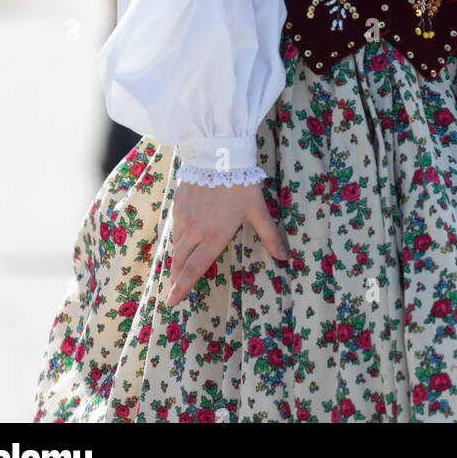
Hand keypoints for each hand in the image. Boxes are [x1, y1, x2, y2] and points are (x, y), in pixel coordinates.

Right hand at [166, 180, 288, 307]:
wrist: (218, 155)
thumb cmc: (240, 184)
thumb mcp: (258, 210)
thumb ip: (270, 236)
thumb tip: (285, 258)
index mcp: (213, 237)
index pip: (194, 269)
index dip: (182, 288)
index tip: (171, 302)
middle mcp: (194, 231)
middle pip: (179, 262)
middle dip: (175, 279)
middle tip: (173, 292)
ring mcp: (183, 217)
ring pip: (175, 245)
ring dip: (175, 260)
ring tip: (175, 270)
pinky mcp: (177, 204)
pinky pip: (173, 228)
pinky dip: (175, 239)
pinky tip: (178, 241)